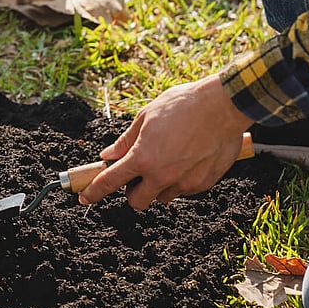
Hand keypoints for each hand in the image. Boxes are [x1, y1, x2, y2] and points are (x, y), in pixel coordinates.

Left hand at [77, 74, 253, 208]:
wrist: (223, 106)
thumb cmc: (182, 106)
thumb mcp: (146, 117)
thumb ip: (125, 141)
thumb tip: (108, 156)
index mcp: (143, 158)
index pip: (110, 182)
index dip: (94, 192)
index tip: (85, 197)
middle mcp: (162, 175)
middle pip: (137, 201)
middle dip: (132, 192)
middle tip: (137, 174)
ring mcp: (185, 182)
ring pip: (162, 196)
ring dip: (158, 186)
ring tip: (168, 160)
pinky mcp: (204, 184)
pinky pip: (184, 190)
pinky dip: (180, 181)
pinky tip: (186, 159)